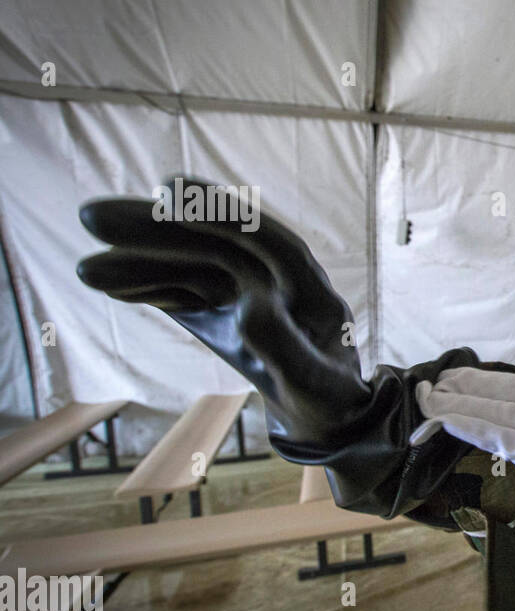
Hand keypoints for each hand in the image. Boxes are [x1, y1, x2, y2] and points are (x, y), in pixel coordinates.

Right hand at [76, 177, 509, 516]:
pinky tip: (109, 284)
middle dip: (156, 228)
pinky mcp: (228, 307)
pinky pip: (185, 290)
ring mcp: (251, 290)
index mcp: (310, 288)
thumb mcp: (315, 387)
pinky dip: (149, 287)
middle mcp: (279, 279)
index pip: (263, 237)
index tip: (168, 191)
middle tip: (93, 217)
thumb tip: (251, 309)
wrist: (332, 419)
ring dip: (141, 262)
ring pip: (192, 265)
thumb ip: (288, 351)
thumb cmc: (331, 403)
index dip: (218, 210)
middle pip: (215, 242)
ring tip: (87, 270)